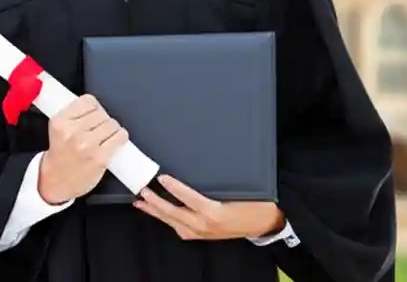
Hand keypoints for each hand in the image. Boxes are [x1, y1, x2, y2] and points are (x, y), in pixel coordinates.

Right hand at [38, 94, 127, 203]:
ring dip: (112, 130)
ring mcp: (87, 145)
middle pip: (102, 113)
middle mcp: (72, 132)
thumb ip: (75, 115)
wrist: (54, 183)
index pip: (88, 101)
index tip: (92, 117)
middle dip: (102, 121)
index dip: (93, 109)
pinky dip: (120, 138)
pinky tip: (112, 144)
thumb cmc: (60, 155)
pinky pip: (120, 137)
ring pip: (113, 124)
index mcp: (59, 122)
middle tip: (96, 132)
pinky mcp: (100, 158)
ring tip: (102, 139)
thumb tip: (98, 106)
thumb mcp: (59, 129)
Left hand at [133, 174, 285, 240]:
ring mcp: (201, 233)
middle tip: (142, 190)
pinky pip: (178, 228)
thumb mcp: (239, 192)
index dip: (173, 187)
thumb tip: (201, 169)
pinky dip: (167, 220)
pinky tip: (161, 214)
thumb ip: (219, 185)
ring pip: (172, 222)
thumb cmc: (255, 205)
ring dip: (156, 212)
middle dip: (154, 202)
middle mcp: (204, 225)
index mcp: (213, 212)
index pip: (187, 198)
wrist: (264, 224)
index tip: (161, 178)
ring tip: (142, 202)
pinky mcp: (201, 236)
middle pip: (172, 213)